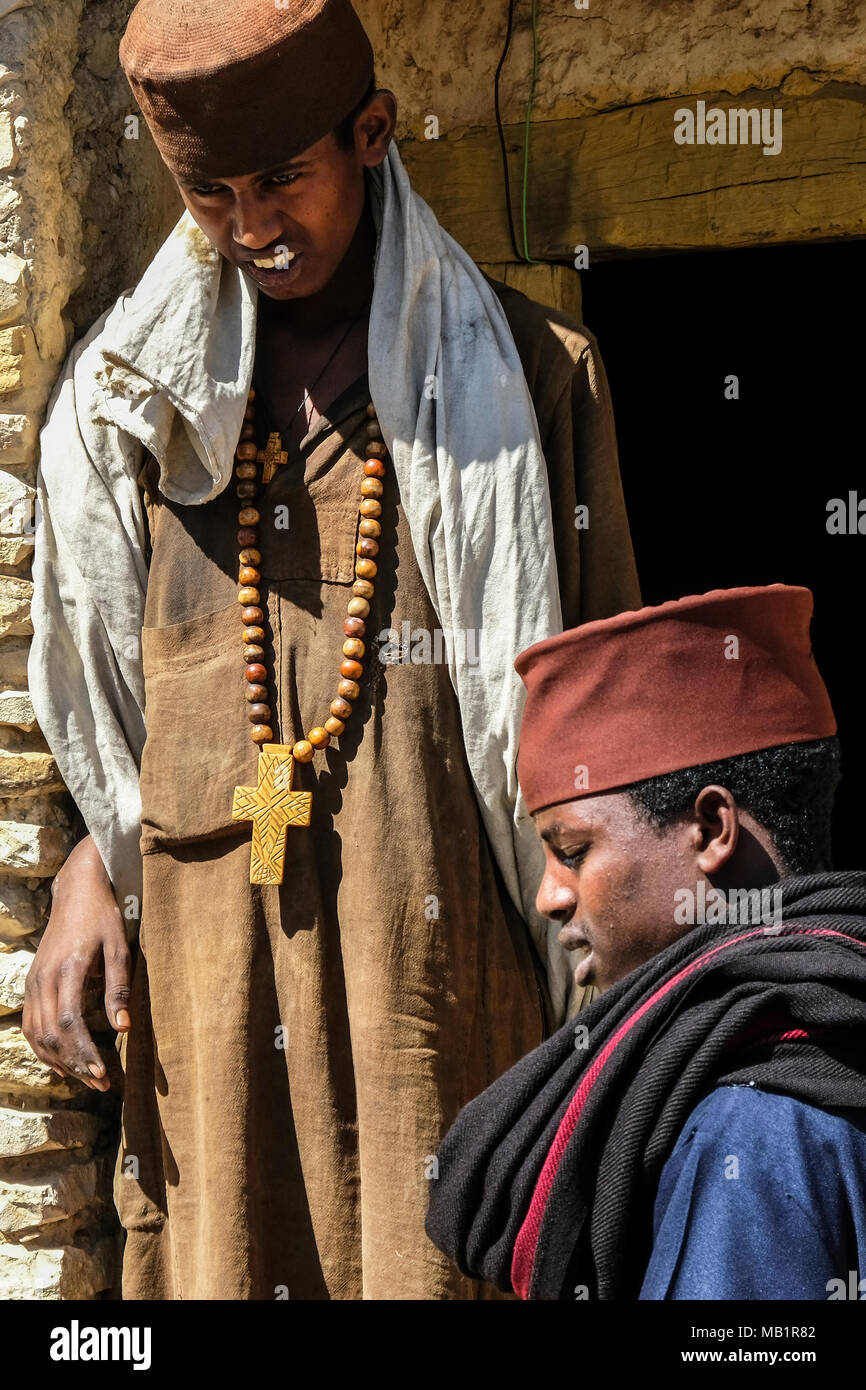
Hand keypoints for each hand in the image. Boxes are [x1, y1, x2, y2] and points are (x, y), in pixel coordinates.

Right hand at [22, 834, 130, 1091]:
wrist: (76, 892)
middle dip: (76, 1064)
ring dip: (60, 1061)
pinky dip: (43, 1048)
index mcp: (67, 969)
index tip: (105, 1075)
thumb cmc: (103, 917)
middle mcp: (44, 979)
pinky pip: (30, 1025)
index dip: (86, 1053)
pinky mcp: (31, 984)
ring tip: (86, 1078)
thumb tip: (123, 1028)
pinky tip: (62, 1063)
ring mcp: (33, 982)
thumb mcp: (119, 948)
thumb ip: (119, 987)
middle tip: (101, 1084)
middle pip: (52, 1035)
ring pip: (37, 1034)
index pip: (71, 1023)